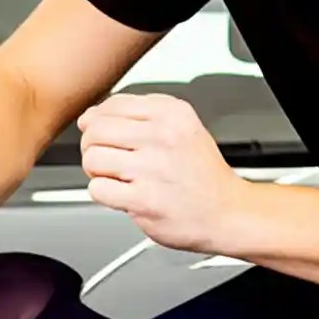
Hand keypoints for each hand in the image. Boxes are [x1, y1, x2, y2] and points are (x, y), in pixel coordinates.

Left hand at [78, 93, 249, 252]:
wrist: (227, 213)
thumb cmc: (202, 175)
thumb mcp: (183, 127)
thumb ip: (140, 116)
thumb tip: (91, 116)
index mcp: (172, 113)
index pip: (112, 105)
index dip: (98, 122)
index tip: (104, 135)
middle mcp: (162, 136)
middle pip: (95, 130)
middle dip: (92, 146)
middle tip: (106, 159)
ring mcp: (152, 168)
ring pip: (92, 158)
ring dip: (96, 172)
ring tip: (115, 177)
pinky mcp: (143, 199)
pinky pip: (98, 189)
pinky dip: (103, 194)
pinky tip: (121, 194)